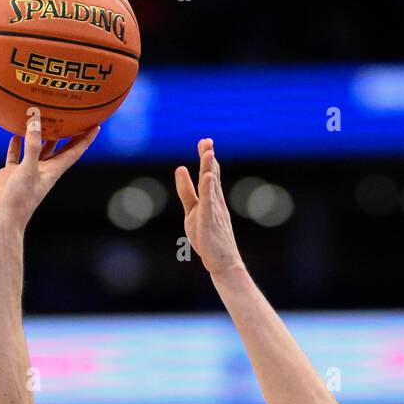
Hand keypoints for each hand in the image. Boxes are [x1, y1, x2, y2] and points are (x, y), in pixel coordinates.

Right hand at [0, 115, 100, 228]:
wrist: (1, 218)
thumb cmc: (19, 199)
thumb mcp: (28, 170)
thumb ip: (33, 146)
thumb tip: (36, 122)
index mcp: (53, 171)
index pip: (74, 152)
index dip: (86, 139)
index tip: (96, 126)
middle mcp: (42, 170)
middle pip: (59, 148)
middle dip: (67, 133)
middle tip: (73, 116)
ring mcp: (27, 171)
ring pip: (37, 148)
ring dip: (40, 135)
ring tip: (43, 118)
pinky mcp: (12, 173)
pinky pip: (16, 155)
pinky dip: (17, 144)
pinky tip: (15, 133)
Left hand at [174, 138, 243, 274]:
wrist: (223, 262)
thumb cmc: (208, 239)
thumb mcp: (192, 210)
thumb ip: (187, 190)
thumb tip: (181, 168)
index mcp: (211, 199)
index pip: (209, 175)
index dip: (207, 159)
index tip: (205, 142)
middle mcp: (214, 202)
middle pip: (211, 177)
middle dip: (208, 159)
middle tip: (207, 141)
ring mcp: (213, 211)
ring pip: (210, 187)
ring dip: (209, 169)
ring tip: (208, 152)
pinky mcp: (209, 221)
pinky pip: (208, 203)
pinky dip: (208, 189)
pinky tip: (208, 176)